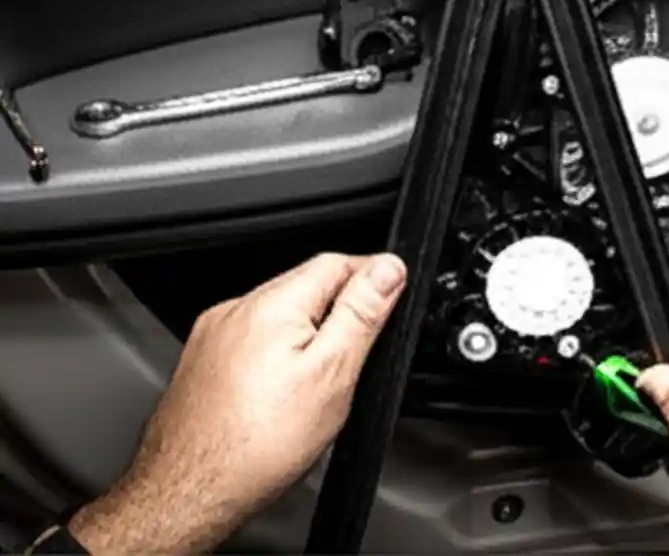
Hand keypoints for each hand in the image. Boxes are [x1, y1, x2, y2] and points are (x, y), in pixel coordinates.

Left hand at [69, 252, 406, 552]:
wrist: (190, 489)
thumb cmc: (257, 443)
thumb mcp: (333, 374)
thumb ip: (362, 313)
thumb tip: (389, 268)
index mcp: (272, 305)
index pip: (337, 262)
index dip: (373, 275)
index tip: (394, 292)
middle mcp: (236, 310)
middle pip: (306, 285)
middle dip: (341, 306)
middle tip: (366, 344)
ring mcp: (214, 335)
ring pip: (278, 314)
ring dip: (309, 331)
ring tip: (325, 375)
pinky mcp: (203, 361)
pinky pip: (253, 339)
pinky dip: (277, 353)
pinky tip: (284, 390)